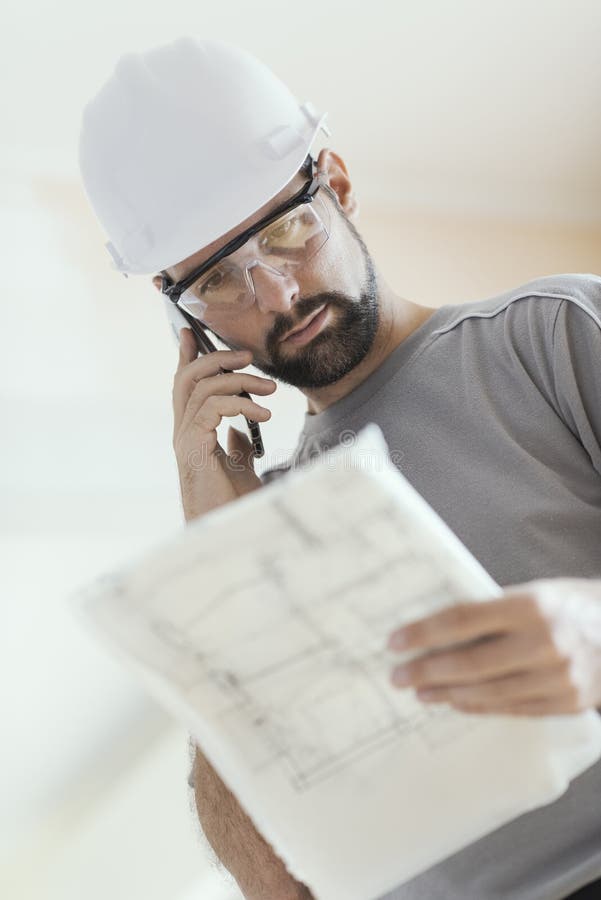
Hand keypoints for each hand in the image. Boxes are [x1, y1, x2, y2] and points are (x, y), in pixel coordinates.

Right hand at [172, 328, 276, 520]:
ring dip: (239, 381)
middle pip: (187, 378)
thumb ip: (235, 445)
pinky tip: (264, 414)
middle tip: (246, 356)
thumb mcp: (240, 467)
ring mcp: (185, 439)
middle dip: (215, 358)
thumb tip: (238, 429)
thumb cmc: (232, 504)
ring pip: (201, 388)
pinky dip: (240, 403)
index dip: (185, 356)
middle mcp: (182, 432)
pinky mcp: (194, 447)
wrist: (227, 533)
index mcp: (192, 433)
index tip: (189, 332)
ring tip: (270, 389)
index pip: (184, 386)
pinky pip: (212, 408)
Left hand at [387, 578, 600, 715]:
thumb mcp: (532, 593)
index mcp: (532, 605)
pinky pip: (511, 708)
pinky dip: (478, 706)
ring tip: (420, 692)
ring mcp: (559, 678)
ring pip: (489, 692)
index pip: (463, 619)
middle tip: (398, 676)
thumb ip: (491, 610)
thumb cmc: (567, 605)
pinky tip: (455, 702)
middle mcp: (546, 642)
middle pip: (471, 662)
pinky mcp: (566, 703)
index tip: (395, 642)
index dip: (424, 632)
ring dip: (446, 693)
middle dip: (427, 670)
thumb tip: (434, 627)